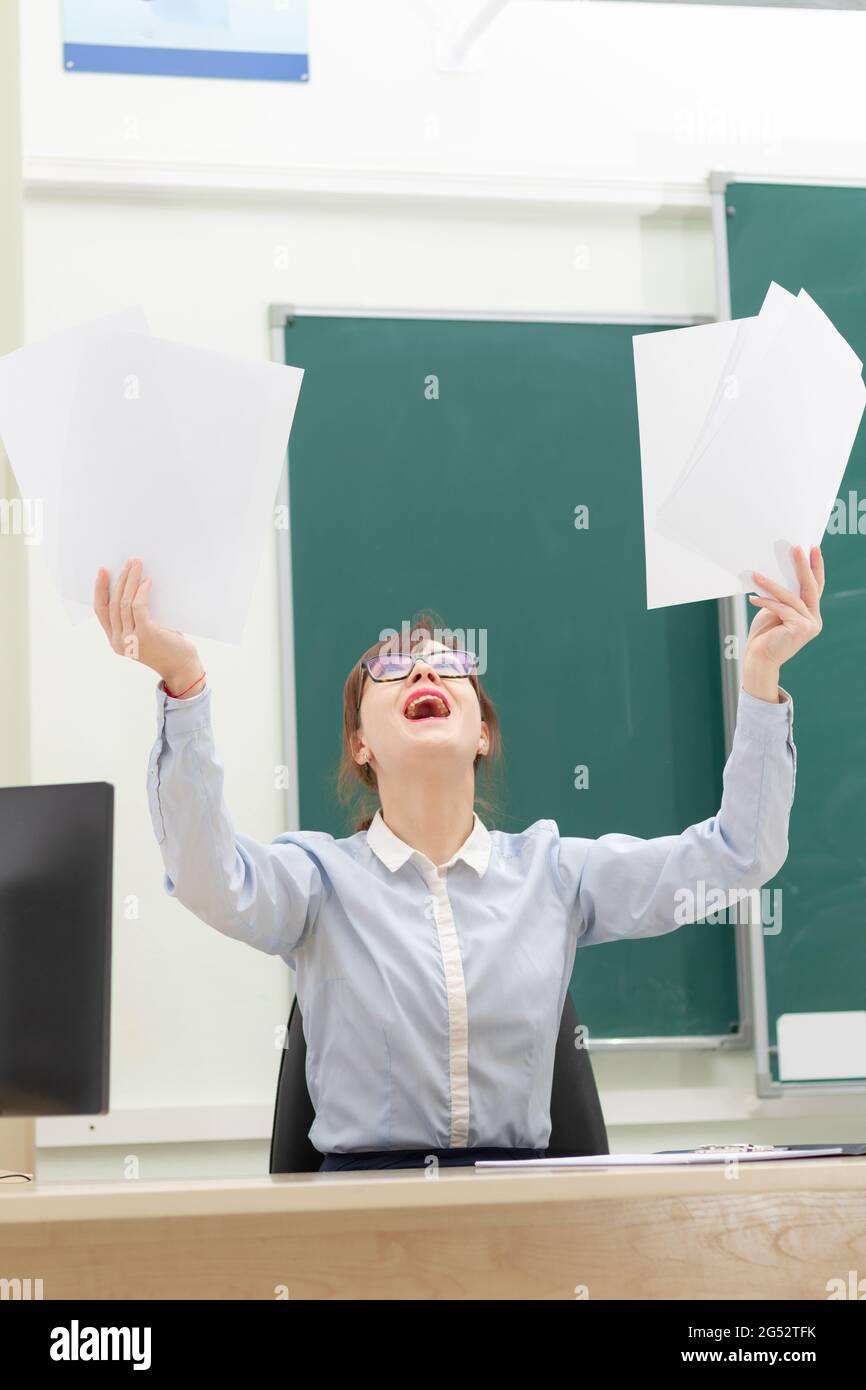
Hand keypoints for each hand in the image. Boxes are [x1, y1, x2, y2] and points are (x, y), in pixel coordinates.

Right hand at [94, 558, 203, 694]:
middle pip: (113, 603)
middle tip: (129, 562)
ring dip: (130, 580)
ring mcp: (130, 639)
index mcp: (115, 640)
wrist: (182, 667)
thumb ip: (135, 617)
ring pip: (124, 603)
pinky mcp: (145, 634)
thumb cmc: (167, 647)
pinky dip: (142, 592)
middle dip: (120, 579)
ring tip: (137, 566)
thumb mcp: (145, 632)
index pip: (101, 611)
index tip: (104, 571)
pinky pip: (138, 607)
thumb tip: (137, 584)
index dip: (100, 589)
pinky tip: (148, 581)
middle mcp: (118, 641)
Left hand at [744, 545, 823, 691]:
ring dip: (772, 585)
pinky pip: (782, 608)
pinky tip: (753, 598)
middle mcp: (814, 619)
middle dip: (802, 566)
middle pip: (810, 588)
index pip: (815, 587)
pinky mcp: (800, 629)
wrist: (758, 660)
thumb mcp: (774, 611)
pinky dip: (766, 602)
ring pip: (792, 598)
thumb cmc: (764, 635)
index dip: (815, 567)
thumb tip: (777, 574)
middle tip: (797, 548)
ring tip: (757, 575)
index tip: (812, 548)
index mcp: (810, 614)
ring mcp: (810, 625)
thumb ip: (781, 597)